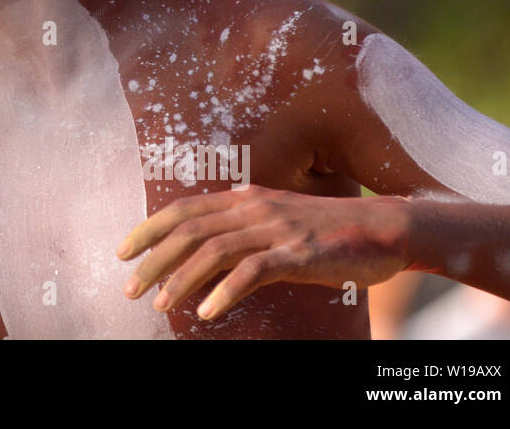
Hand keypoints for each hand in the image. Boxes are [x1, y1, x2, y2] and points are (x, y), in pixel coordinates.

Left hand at [115, 185, 412, 319]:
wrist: (387, 228)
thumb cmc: (329, 229)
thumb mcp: (278, 219)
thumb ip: (242, 228)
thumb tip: (203, 251)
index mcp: (246, 198)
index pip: (183, 209)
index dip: (148, 229)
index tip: (122, 252)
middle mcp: (256, 208)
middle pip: (189, 229)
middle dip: (152, 259)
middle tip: (129, 287)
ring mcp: (278, 228)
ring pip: (214, 250)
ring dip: (181, 278)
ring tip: (160, 304)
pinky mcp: (300, 253)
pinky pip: (253, 271)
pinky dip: (225, 291)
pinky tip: (207, 311)